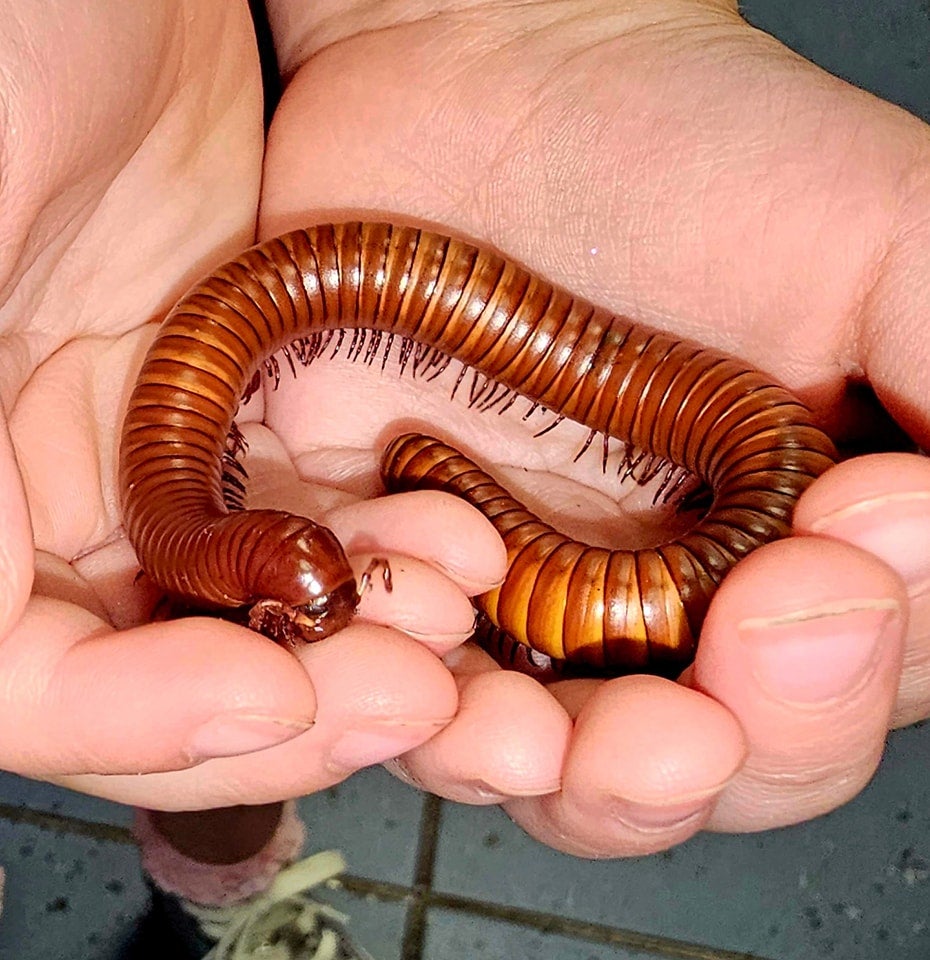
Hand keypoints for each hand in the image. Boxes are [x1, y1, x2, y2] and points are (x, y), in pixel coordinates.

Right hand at [0, 1, 503, 809]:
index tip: (272, 694)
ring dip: (361, 638)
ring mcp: (151, 460)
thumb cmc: (9, 37)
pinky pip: (323, 524)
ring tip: (453, 630)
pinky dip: (389, 552)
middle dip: (290, 703)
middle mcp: (37, 494)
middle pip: (155, 673)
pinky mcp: (247, 415)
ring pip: (258, 611)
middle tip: (409, 696)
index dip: (135, 716)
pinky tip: (459, 546)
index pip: (21, 681)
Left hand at [258, 0, 929, 853]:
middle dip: (670, 773)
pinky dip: (375, 671)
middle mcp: (633, 598)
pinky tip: (411, 610)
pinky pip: (359, 652)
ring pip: (505, 747)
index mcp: (768, 556)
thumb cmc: (698, 146)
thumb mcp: (878, 239)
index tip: (836, 575)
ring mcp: (494, 583)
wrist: (501, 77)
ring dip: (516, 763)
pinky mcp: (375, 542)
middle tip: (683, 734)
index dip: (828, 685)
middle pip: (657, 767)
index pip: (811, 695)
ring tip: (525, 731)